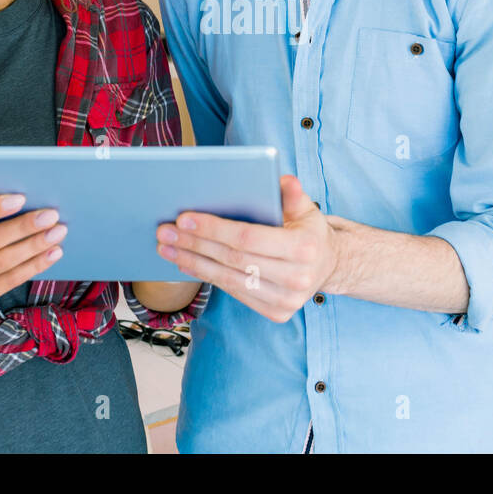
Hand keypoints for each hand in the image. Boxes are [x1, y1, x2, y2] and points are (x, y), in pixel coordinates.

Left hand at [156, 175, 340, 321]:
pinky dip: (207, 277)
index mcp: (304, 248)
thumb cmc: (309, 231)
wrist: (328, 265)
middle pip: (233, 260)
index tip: (184, 218)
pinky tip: (187, 262)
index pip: (248, 238)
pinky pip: (235, 292)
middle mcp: (297, 278)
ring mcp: (287, 300)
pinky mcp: (277, 313)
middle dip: (194, 243)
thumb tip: (284, 180)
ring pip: (229, 280)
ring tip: (167, 247)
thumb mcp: (306, 208)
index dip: (214, 229)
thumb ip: (293, 195)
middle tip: (164, 231)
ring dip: (193, 262)